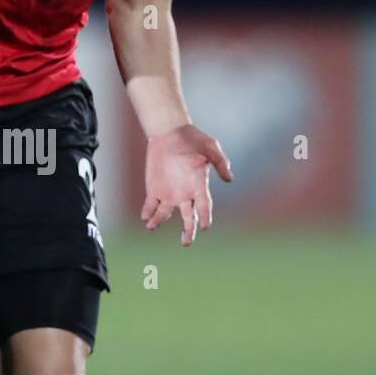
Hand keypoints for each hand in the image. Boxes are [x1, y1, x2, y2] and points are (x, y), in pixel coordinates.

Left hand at [142, 123, 232, 245]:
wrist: (170, 131)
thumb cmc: (193, 139)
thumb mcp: (210, 147)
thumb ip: (220, 162)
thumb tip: (230, 179)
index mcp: (199, 185)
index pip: (204, 205)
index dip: (205, 216)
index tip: (205, 226)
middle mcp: (185, 194)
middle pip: (187, 217)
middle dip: (187, 231)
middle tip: (186, 243)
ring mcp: (169, 193)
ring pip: (165, 213)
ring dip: (159, 220)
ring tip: (152, 226)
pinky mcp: (155, 189)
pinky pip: (151, 205)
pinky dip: (148, 212)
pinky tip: (146, 216)